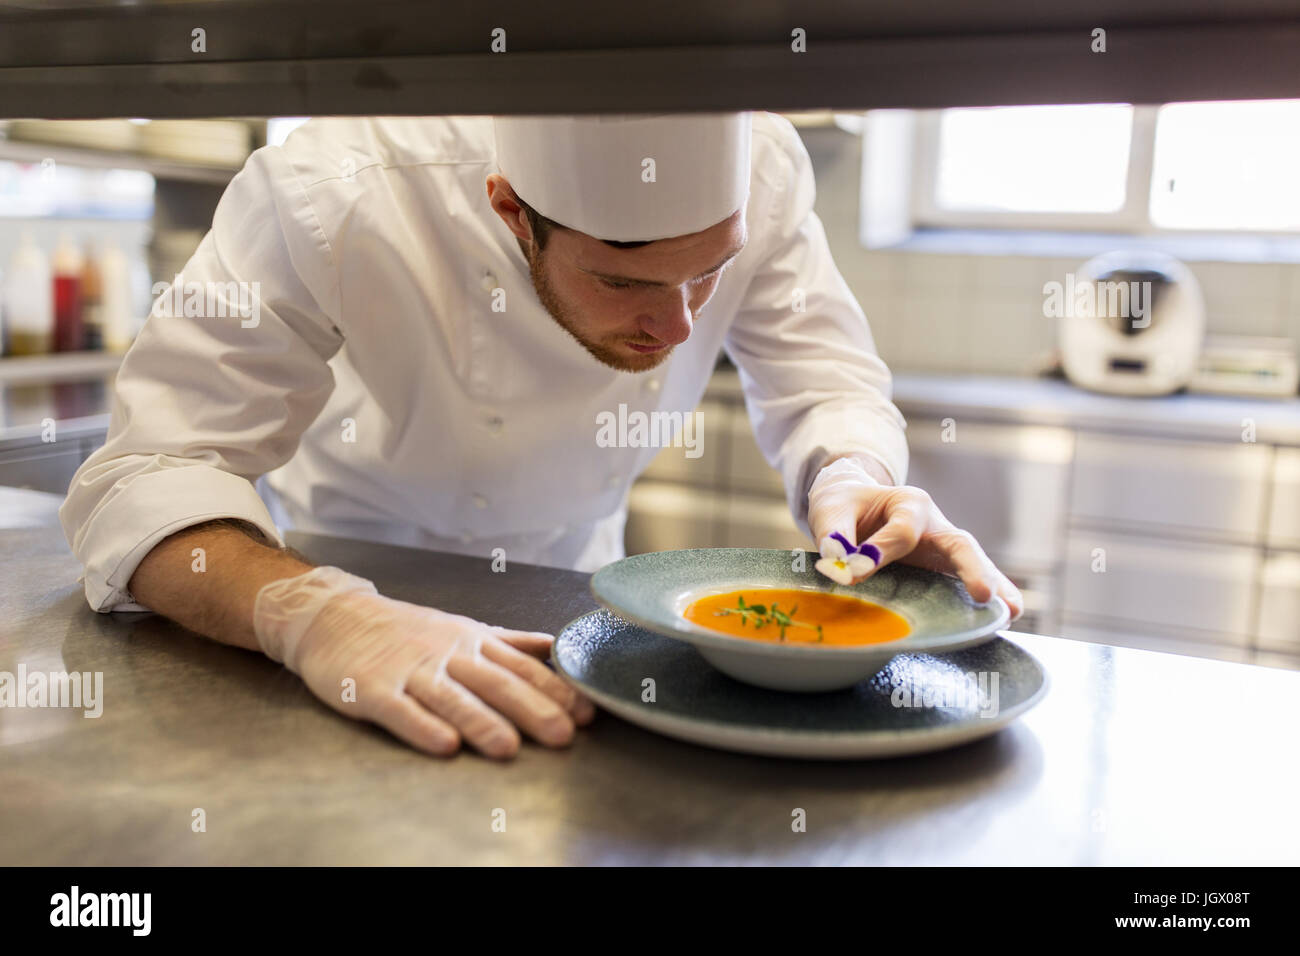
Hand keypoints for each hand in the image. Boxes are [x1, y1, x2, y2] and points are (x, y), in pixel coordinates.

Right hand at [253, 566, 594, 758]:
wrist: (336, 618)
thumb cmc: (405, 630)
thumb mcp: (463, 628)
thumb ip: (510, 643)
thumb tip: (556, 647)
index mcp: (473, 642)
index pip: (522, 667)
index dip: (556, 690)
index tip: (588, 713)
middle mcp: (448, 656)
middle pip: (496, 683)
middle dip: (532, 710)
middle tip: (563, 735)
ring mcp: (411, 672)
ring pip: (453, 698)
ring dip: (481, 722)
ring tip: (508, 748)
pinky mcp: (375, 690)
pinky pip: (403, 711)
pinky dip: (424, 728)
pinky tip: (445, 747)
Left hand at [806, 457, 1023, 619]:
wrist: (852, 503)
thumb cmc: (844, 506)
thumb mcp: (831, 510)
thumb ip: (836, 536)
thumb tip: (844, 568)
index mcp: (908, 503)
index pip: (902, 532)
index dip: (879, 554)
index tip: (853, 573)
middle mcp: (934, 524)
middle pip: (959, 544)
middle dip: (971, 568)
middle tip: (982, 594)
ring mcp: (944, 547)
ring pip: (973, 563)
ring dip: (993, 587)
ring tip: (1010, 612)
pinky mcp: (944, 568)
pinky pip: (969, 579)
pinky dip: (991, 595)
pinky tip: (1007, 616)